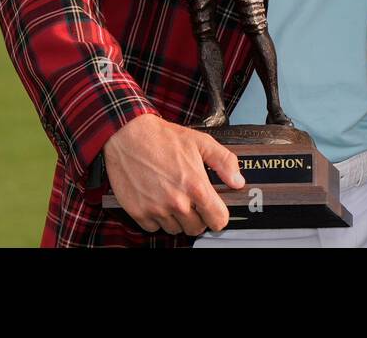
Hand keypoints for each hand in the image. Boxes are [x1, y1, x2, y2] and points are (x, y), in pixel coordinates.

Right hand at [102, 114, 244, 234]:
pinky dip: (157, 218)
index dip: (219, 216)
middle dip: (198, 217)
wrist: (129, 136)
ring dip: (177, 219)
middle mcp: (177, 202)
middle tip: (192, 201)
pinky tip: (157, 200)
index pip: (217, 220)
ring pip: (175, 229)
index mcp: (195, 186)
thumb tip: (237, 181)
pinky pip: (154, 227)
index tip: (215, 211)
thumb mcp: (201, 142)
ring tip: (173, 197)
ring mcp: (156, 209)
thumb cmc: (163, 138)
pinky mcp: (138, 212)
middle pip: (196, 228)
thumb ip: (224, 162)